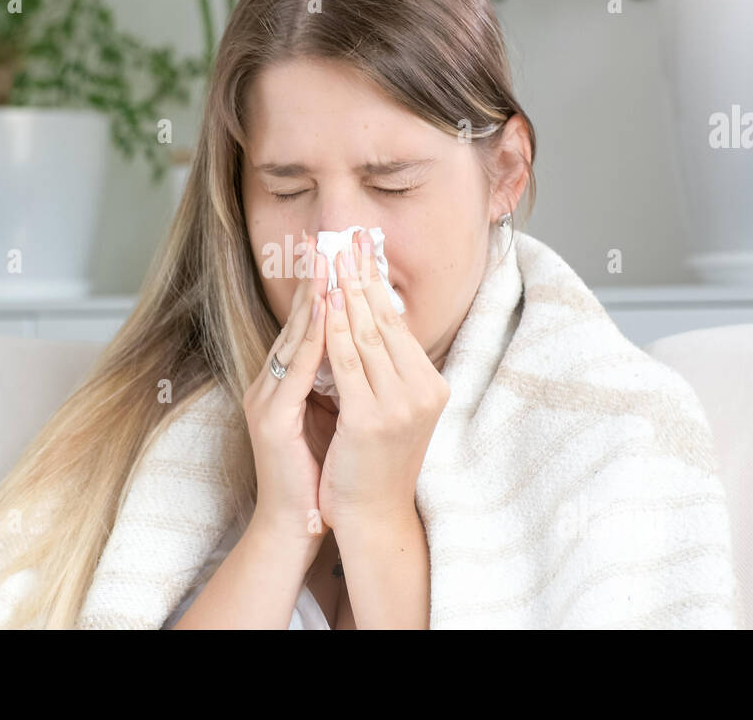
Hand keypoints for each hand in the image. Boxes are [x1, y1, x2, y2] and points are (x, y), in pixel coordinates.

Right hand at [242, 232, 332, 546]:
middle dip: (316, 278)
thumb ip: (337, 381)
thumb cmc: (317, 474)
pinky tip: (327, 315)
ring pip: (294, 338)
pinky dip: (312, 340)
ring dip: (314, 297)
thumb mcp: (329, 416)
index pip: (307, 323)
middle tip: (332, 237)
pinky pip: (295, 371)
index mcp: (284, 383)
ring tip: (330, 261)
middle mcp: (270, 384)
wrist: (294, 524)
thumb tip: (360, 347)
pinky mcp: (271, 420)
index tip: (341, 251)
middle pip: (297, 321)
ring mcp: (266, 400)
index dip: (323, 286)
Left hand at [317, 229, 450, 534]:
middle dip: (363, 274)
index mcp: (429, 384)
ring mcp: (399, 405)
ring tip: (332, 255)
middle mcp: (422, 390)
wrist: (372, 518)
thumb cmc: (374, 464)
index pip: (398, 322)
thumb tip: (374, 320)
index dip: (377, 282)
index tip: (362, 246)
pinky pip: (347, 364)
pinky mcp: (371, 420)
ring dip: (346, 290)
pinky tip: (323, 301)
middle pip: (385, 319)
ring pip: (367, 334)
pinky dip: (333, 329)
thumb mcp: (389, 409)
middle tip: (347, 234)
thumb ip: (386, 370)